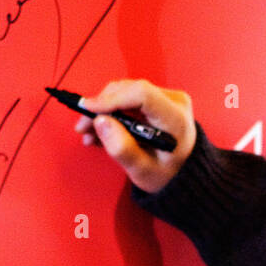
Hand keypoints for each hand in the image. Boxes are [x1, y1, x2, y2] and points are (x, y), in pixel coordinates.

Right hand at [75, 80, 196, 194]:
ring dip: (103, 110)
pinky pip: (128, 98)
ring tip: (89, 133)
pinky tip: (99, 130)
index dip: (112, 98)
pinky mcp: (157, 100)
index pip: (142, 94)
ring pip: (125, 92)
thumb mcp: (143, 171)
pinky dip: (111, 111)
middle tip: (83, 128)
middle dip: (102, 106)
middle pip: (130, 90)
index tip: (88, 109)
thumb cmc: (167, 174)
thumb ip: (122, 148)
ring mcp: (166, 98)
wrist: (183, 173)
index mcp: (175, 118)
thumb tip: (100, 121)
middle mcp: (174, 102)